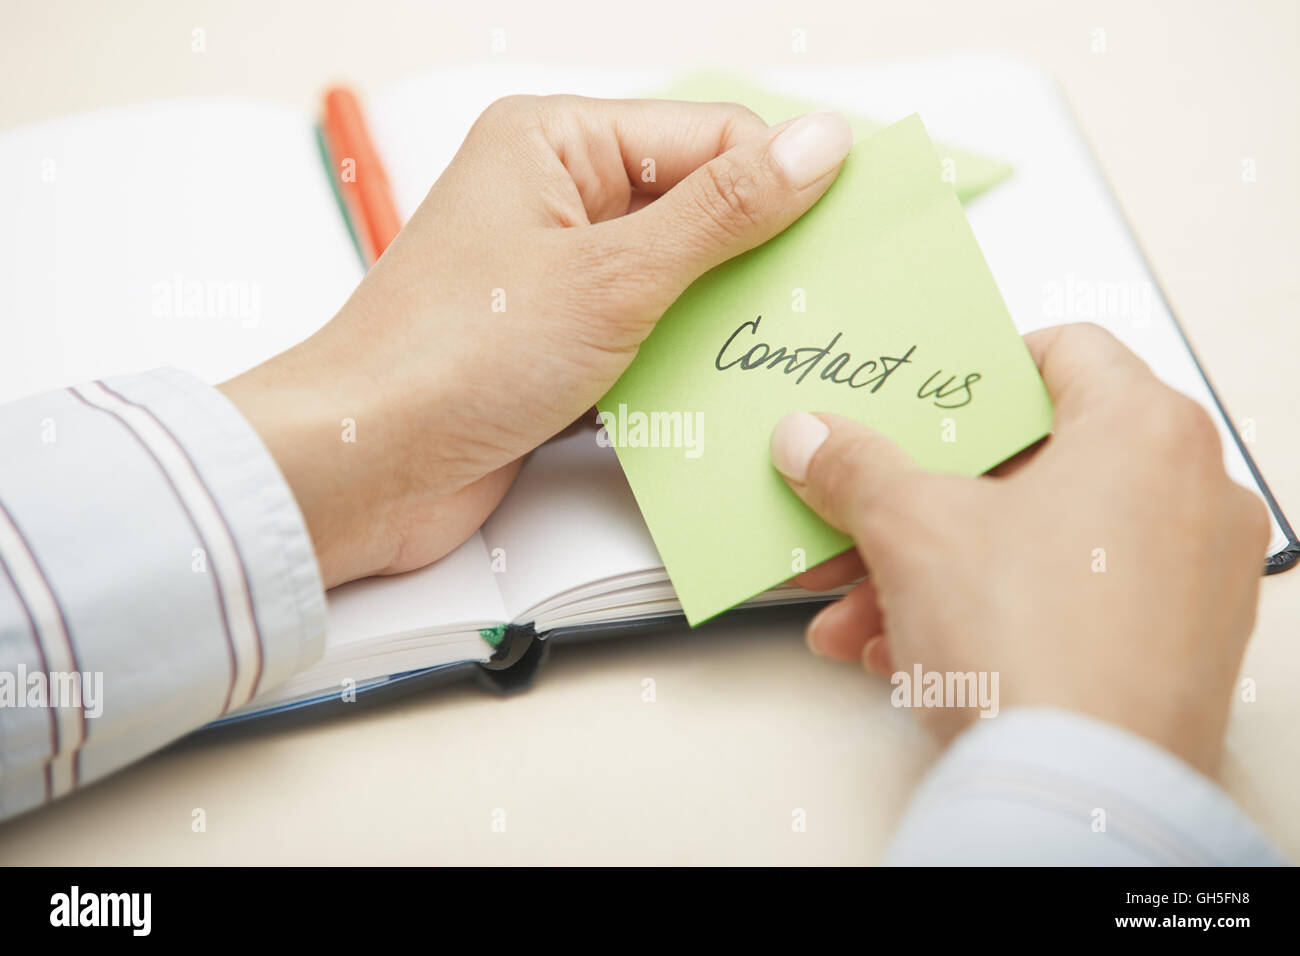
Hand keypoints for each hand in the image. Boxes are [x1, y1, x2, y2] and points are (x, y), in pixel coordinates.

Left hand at [222, 96, 851, 586]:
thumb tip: (815, 144)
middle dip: (760, 255)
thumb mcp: (613, 274)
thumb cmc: (453, 356)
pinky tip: (728, 387)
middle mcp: (556, 198)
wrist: (362, 467)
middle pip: (697, 206)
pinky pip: (648, 335)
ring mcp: (557, 275)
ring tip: (784, 346)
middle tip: (829, 298)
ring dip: (725, 316)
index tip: (854, 225)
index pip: (708, 136)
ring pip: (678, 279)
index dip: (785, 178)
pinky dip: (686, 359)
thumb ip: (723, 211)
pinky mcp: (557, 344)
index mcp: (557, 141)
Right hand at [771, 323, 1268, 775]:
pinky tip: (908, 655)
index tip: (924, 408)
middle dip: (918, 506)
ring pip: (1036, 546)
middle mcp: (1188, 493)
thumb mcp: (912, 531)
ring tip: (858, 614)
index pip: (1063, 351)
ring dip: (933, 573)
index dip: (979, 373)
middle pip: (1029, 468)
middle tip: (859, 524)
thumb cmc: (1033, 646)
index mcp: (1144, 430)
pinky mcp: (1173, 649)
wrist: (1080, 798)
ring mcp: (1189, 577)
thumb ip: (855, 469)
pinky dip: (986, 618)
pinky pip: (1065, 606)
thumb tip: (811, 438)